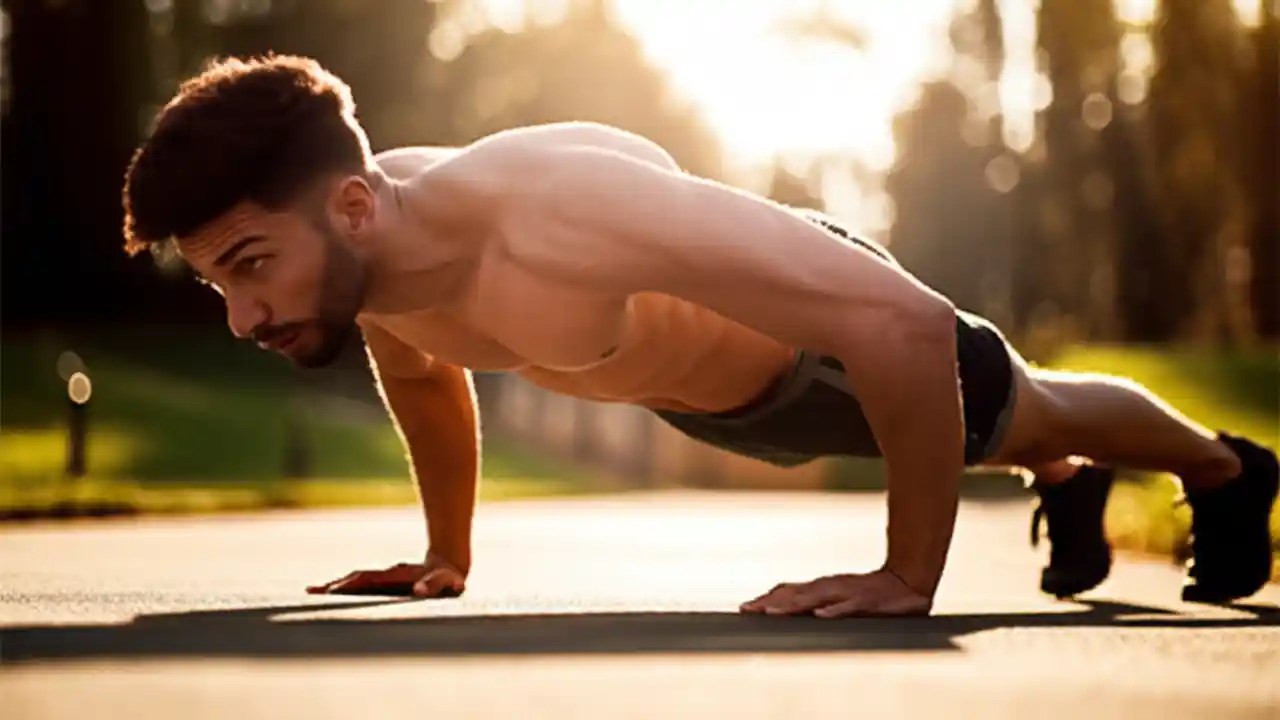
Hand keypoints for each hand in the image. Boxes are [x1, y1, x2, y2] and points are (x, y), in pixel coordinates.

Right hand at [306, 552, 465, 597]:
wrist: (449, 562)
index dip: (349, 586)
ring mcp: (385, 579)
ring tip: (314, 592)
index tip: (330, 592)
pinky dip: (346, 589)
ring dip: (337, 587)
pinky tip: (333, 593)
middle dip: (335, 586)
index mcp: (394, 577)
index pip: (366, 580)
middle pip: (356, 579)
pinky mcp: (387, 584)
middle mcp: (385, 576)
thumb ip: (434, 584)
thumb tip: (420, 590)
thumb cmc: (448, 577)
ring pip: (357, 581)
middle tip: (311, 592)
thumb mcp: (445, 581)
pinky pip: (362, 586)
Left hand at [739, 569, 931, 617]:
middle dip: (770, 603)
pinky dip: (833, 610)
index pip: (787, 591)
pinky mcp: (864, 601)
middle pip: (794, 594)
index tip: (743, 609)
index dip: (766, 600)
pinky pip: (847, 606)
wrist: (905, 582)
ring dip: (793, 605)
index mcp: (821, 588)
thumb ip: (815, 602)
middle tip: (748, 611)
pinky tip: (820, 615)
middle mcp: (828, 587)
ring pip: (815, 598)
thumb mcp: (837, 597)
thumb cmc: (867, 593)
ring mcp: (845, 592)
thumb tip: (787, 608)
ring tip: (772, 612)